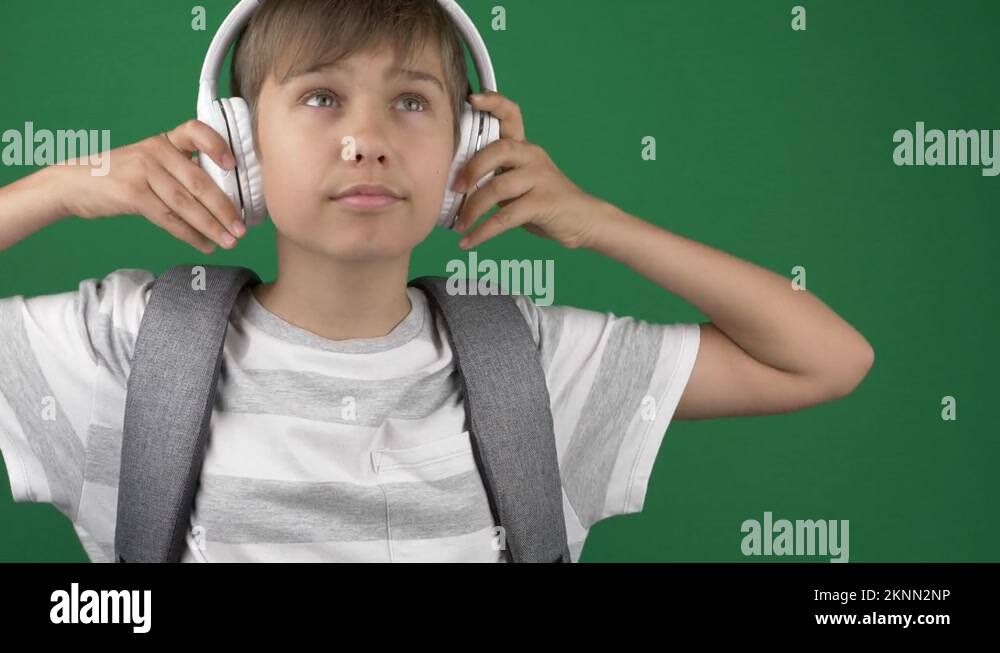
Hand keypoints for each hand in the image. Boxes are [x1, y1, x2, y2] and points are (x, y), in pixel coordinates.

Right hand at [61, 119, 245, 253]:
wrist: (75, 183)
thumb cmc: (122, 175)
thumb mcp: (150, 162)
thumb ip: (181, 170)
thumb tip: (225, 200)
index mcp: (165, 141)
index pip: (196, 132)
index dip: (218, 146)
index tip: (234, 165)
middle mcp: (156, 151)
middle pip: (199, 181)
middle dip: (225, 209)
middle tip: (242, 229)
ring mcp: (143, 172)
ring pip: (186, 204)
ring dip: (212, 226)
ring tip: (230, 241)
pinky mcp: (132, 194)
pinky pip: (169, 218)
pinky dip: (190, 235)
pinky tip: (205, 245)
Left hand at [452, 91, 605, 249]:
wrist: (583, 220)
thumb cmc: (545, 201)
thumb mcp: (520, 181)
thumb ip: (495, 175)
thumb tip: (454, 184)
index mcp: (524, 148)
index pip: (511, 115)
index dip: (493, 103)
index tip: (472, 99)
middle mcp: (532, 157)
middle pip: (498, 150)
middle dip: (471, 169)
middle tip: (454, 188)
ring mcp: (539, 179)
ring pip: (497, 188)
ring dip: (472, 209)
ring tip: (459, 224)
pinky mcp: (543, 203)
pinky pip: (505, 217)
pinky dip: (483, 232)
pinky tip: (469, 242)